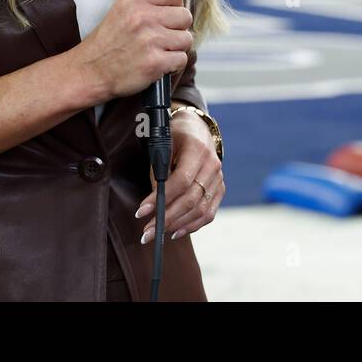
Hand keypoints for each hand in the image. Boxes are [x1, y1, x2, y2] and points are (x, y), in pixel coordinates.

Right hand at [73, 0, 193, 103]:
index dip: (174, 4)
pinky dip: (172, 64)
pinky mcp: (155, 63)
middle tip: (160, 36)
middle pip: (185, 15)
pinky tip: (157, 63)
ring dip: (176, 47)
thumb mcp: (124, 9)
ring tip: (158, 50)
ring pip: (186, 38)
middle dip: (177, 28)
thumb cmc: (108, 41)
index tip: (164, 14)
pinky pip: (182, 59)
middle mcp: (142, 17)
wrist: (91, 72)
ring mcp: (149, 40)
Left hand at [135, 108, 223, 243]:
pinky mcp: (220, 189)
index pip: (181, 181)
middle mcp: (212, 165)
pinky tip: (176, 232)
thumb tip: (153, 204)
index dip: (161, 199)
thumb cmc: (176, 136)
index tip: (141, 212)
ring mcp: (218, 178)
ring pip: (200, 210)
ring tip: (157, 233)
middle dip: (166, 219)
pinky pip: (208, 213)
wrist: (198, 128)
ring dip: (177, 225)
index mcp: (197, 150)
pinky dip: (192, 225)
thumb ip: (159, 172)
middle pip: (190, 200)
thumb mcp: (163, 145)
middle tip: (146, 231)